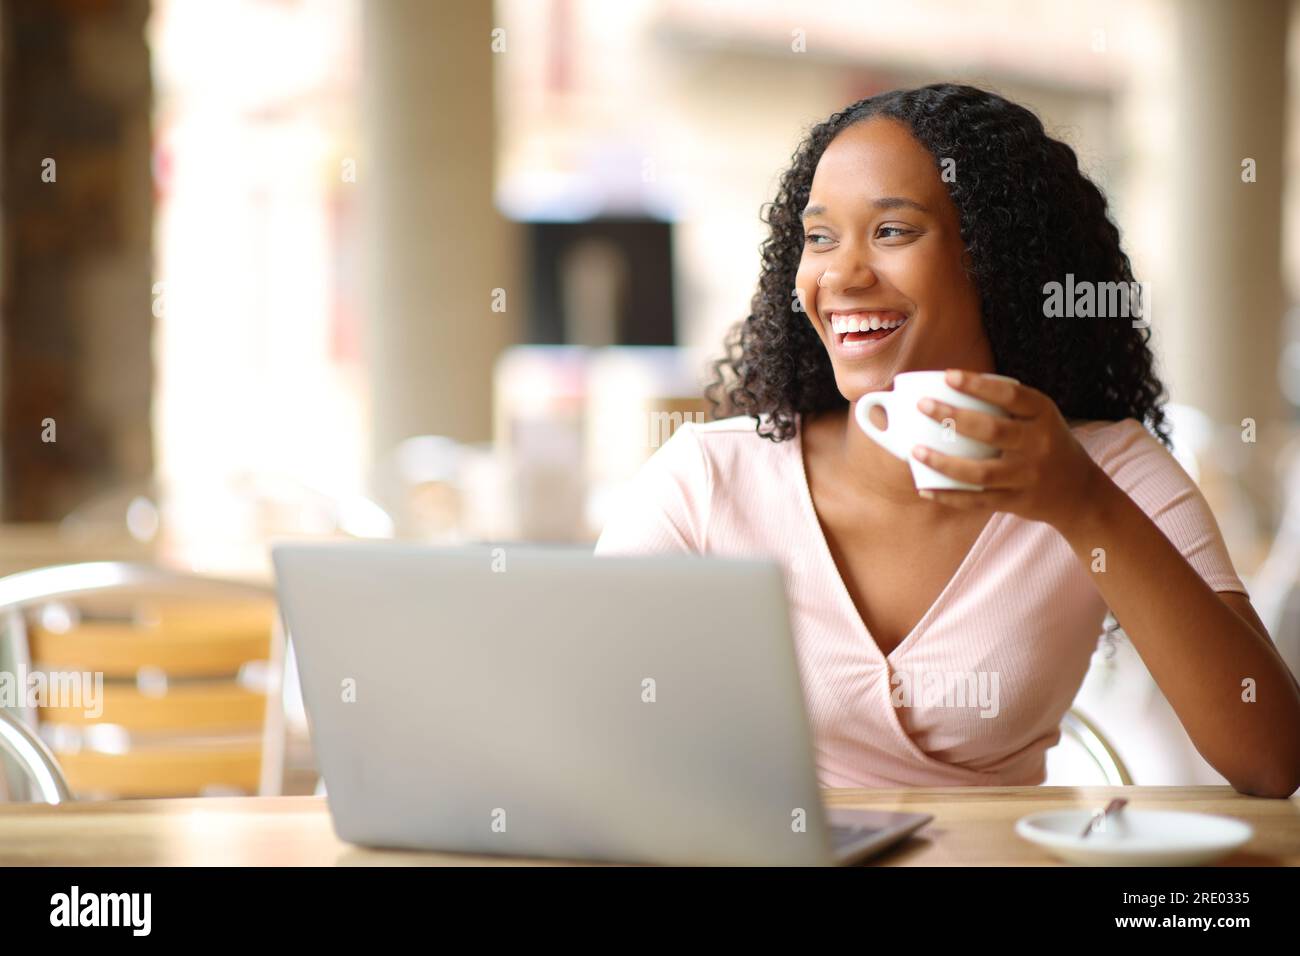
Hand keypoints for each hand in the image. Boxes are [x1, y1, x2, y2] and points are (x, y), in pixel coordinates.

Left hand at [910, 369, 1109, 530]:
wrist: (1081, 493)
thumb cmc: (1047, 445)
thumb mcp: (1041, 418)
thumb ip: (1007, 404)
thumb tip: (948, 388)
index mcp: (1044, 415)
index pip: (1011, 395)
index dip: (979, 384)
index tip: (948, 376)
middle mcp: (1039, 444)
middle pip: (992, 430)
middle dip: (953, 417)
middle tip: (923, 406)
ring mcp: (1028, 475)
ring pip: (981, 471)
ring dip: (944, 462)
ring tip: (915, 451)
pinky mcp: (1018, 501)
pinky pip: (978, 499)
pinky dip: (949, 496)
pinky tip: (925, 488)